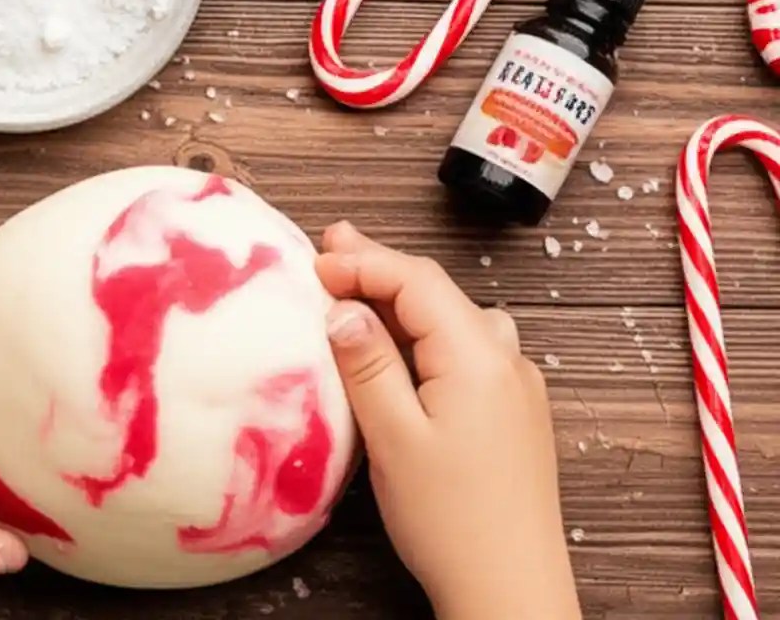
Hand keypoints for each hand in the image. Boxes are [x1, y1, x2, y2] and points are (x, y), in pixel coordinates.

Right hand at [316, 222, 579, 619]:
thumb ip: (367, 365)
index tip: (315, 261)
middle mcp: (506, 360)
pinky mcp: (514, 415)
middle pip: (437, 294)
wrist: (512, 589)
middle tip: (332, 246)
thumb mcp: (393, 438)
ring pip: (454, 320)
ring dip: (404, 300)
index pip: (416, 282)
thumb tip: (344, 310)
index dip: (363, 262)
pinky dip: (427, 333)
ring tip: (360, 287)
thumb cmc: (450, 520)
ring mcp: (516, 388)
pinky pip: (468, 352)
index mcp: (477, 357)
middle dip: (382, 268)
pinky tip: (404, 346)